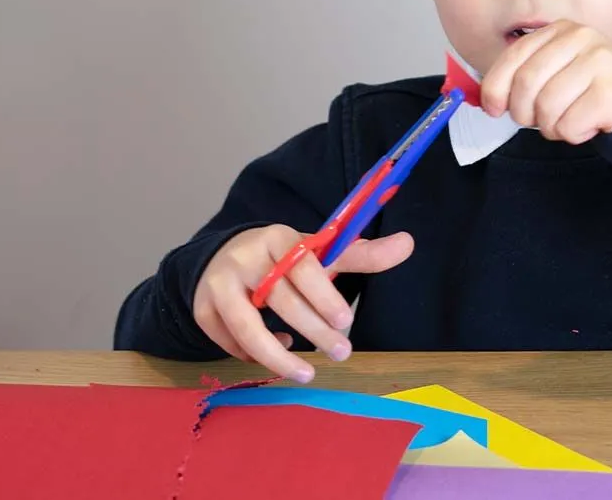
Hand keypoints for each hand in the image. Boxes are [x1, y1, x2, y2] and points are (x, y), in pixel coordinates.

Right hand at [192, 224, 412, 381]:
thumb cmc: (284, 259)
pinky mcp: (203, 309)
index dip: (324, 294)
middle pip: (280, 299)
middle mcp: (246, 258)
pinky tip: (279, 352)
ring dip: (277, 357)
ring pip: (247, 326)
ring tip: (307, 374)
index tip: (346, 320)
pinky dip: (254, 354)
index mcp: (279, 238)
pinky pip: (230, 340)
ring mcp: (220, 284)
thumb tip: (408, 243)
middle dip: (314, 330)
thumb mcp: (318, 252)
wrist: (225, 256)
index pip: (301, 264)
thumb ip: (361, 253)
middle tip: (342, 353)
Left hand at [480, 20, 611, 143]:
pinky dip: (571, 134)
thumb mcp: (555, 70)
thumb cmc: (588, 87)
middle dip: (524, 112)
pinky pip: (569, 125)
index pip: (514, 57)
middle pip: (527, 83)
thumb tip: (489, 101)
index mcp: (559, 30)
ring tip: (566, 121)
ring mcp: (599, 63)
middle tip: (537, 120)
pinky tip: (586, 124)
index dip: (496, 87)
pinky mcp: (611, 93)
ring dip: (550, 126)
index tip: (494, 108)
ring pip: (547, 107)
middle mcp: (580, 39)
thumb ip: (523, 77)